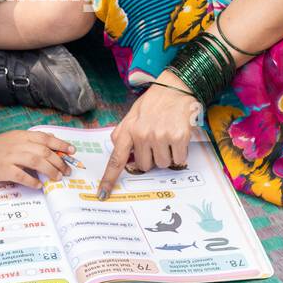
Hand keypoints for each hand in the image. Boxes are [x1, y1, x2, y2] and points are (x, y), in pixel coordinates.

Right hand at [0, 130, 75, 188]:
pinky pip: (20, 175)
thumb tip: (52, 139)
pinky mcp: (3, 169)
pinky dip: (32, 180)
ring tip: (57, 178)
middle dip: (58, 162)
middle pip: (44, 152)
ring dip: (49, 170)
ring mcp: (10, 157)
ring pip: (35, 162)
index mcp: (23, 136)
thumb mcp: (16, 137)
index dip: (61, 144)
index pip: (46, 138)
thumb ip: (32, 139)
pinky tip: (39, 185)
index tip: (72, 151)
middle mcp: (18, 145)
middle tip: (66, 171)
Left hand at [98, 72, 202, 197]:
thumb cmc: (153, 103)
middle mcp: (142, 134)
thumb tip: (118, 151)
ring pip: (162, 164)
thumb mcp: (131, 115)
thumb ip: (122, 133)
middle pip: (145, 166)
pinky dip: (179, 152)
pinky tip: (177, 137)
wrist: (175, 88)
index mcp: (128, 130)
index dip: (109, 178)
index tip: (103, 194)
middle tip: (155, 141)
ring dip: (166, 155)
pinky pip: (178, 159)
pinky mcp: (178, 137)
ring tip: (167, 137)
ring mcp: (161, 136)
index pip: (116, 159)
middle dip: (151, 158)